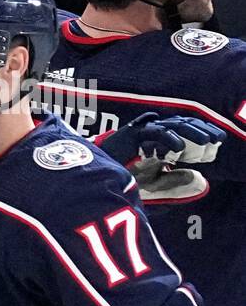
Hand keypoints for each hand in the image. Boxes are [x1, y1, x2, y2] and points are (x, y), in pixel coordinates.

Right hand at [97, 112, 223, 168]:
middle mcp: (149, 132)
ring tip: (208, 141)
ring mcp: (140, 131)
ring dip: (193, 132)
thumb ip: (171, 180)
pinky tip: (180, 150)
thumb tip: (195, 178)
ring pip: (173, 125)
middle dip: (202, 130)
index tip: (216, 141)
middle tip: (218, 139)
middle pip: (182, 123)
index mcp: (154, 139)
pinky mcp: (130, 134)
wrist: (88, 177)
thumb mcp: (151, 182)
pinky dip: (169, 139)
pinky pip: (155, 133)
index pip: (183, 129)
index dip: (200, 132)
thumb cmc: (116, 180)